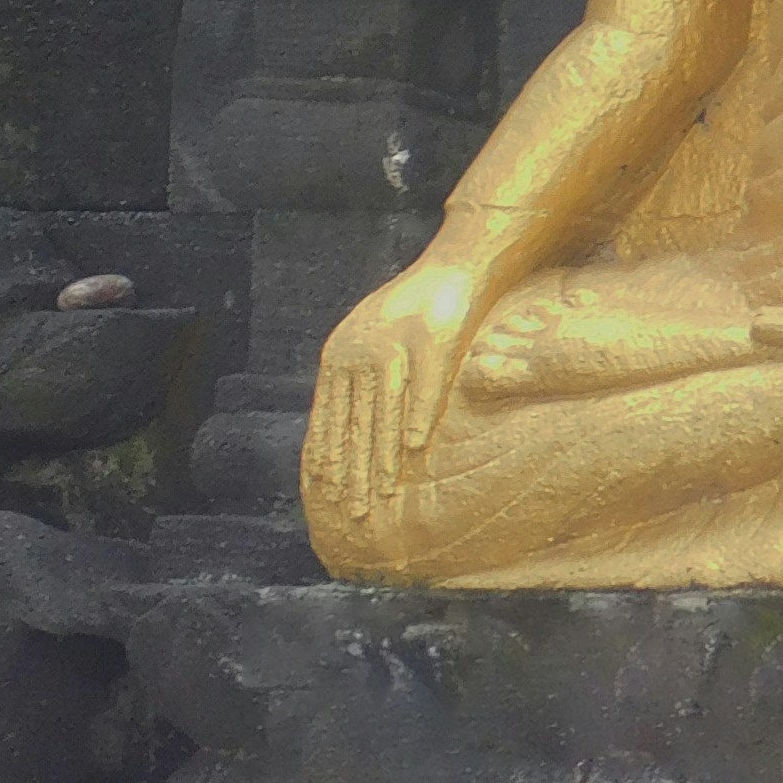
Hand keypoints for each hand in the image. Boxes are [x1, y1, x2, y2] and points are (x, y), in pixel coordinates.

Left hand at [309, 257, 486, 511]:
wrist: (454, 268)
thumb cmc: (413, 311)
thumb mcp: (370, 340)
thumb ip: (355, 382)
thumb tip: (336, 431)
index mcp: (339, 353)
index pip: (329, 417)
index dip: (330, 458)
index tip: (328, 498)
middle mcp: (360, 348)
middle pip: (354, 422)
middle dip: (353, 473)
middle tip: (352, 515)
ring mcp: (396, 343)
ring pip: (385, 415)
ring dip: (382, 460)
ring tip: (383, 497)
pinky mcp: (433, 340)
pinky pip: (424, 389)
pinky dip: (417, 420)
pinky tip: (415, 451)